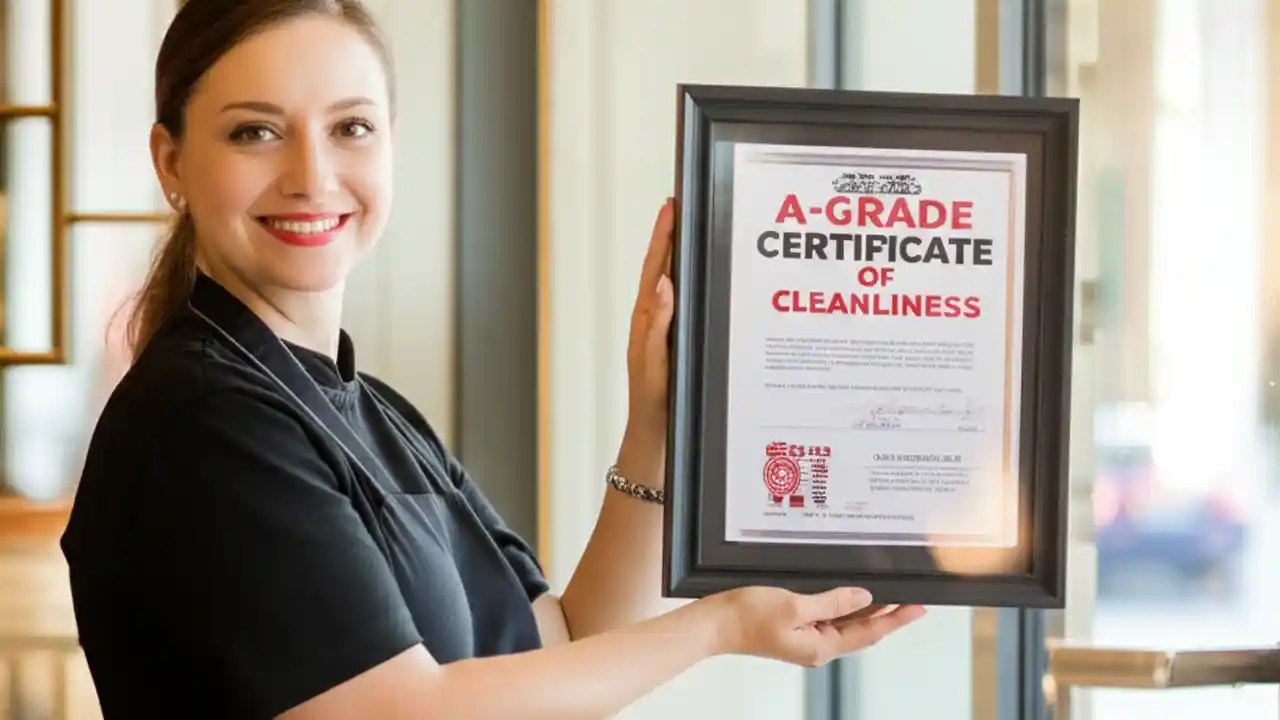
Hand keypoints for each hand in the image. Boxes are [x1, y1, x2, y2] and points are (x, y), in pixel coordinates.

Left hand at [624, 197, 675, 443]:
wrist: (655, 438)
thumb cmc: (654, 406)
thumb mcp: (655, 367)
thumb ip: (657, 327)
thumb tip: (662, 285)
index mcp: (645, 322)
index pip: (655, 270)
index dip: (663, 238)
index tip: (670, 208)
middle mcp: (652, 321)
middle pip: (661, 269)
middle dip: (669, 237)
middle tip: (678, 205)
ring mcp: (663, 331)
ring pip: (670, 284)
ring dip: (677, 255)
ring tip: (685, 228)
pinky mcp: (673, 342)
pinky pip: (681, 304)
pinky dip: (687, 283)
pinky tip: (696, 277)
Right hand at [710, 586, 926, 666]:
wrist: (717, 624)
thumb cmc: (747, 617)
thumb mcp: (795, 605)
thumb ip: (832, 602)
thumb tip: (863, 598)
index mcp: (820, 647)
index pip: (870, 632)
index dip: (896, 619)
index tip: (918, 608)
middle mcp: (818, 647)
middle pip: (863, 631)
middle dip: (889, 616)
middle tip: (913, 600)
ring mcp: (807, 640)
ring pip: (848, 625)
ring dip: (869, 611)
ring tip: (891, 595)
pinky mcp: (797, 630)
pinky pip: (831, 619)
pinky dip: (846, 607)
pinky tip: (853, 595)